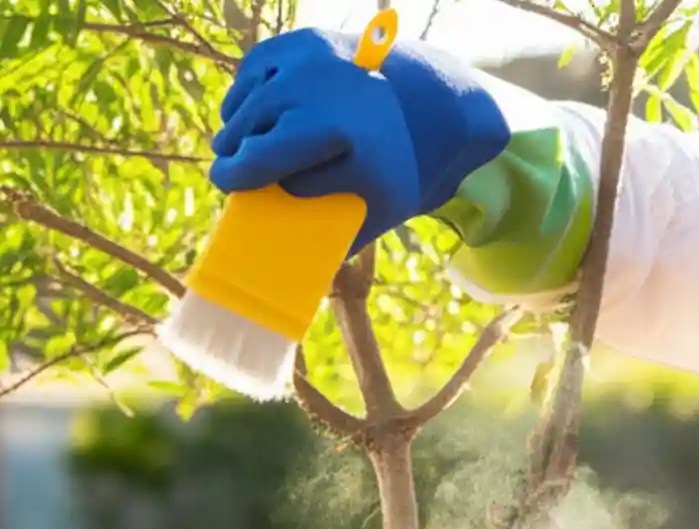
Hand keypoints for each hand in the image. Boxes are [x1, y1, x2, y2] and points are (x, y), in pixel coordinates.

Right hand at [210, 28, 510, 253]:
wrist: (433, 103)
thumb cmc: (400, 167)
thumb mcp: (382, 209)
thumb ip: (340, 241)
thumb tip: (297, 282)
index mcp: (337, 140)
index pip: (261, 166)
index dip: (242, 180)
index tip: (232, 188)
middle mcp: (320, 95)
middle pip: (247, 135)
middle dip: (234, 157)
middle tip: (230, 173)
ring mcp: (310, 63)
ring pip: (246, 102)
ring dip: (236, 127)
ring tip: (237, 146)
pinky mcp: (304, 41)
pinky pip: (253, 72)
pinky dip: (247, 94)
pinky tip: (250, 114)